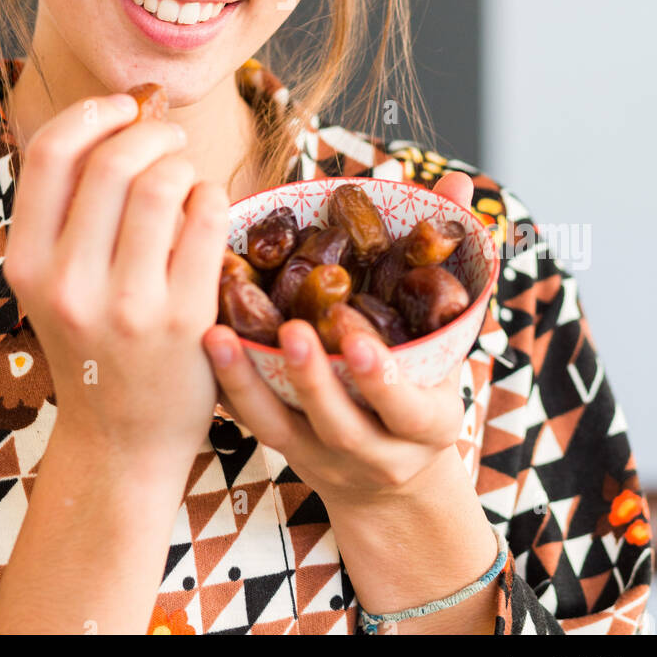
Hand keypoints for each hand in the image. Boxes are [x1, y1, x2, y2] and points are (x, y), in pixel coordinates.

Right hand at [3, 92, 229, 485]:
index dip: (90, 113)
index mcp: (26, 265)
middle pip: (112, 159)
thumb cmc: (94, 343)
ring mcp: (127, 304)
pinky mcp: (184, 318)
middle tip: (167, 139)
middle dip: (149, 130)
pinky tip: (206, 210)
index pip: (48, 154)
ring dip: (182, 163)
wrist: (122, 440)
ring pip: (162, 183)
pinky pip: (206, 217)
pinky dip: (212, 196)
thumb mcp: (52, 282)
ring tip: (186, 177)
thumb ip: (70, 209)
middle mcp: (69, 284)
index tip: (119, 107)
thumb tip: (116, 113)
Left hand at [202, 172, 474, 506]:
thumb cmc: (422, 381)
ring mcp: (322, 456)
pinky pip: (248, 423)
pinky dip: (225, 386)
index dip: (385, 380)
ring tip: (219, 334)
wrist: (391, 475)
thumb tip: (455, 182)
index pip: (409, 409)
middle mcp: (374, 450)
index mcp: (425, 423)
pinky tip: (202, 347)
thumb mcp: (449, 338)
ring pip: (280, 426)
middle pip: (339, 422)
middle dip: (314, 378)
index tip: (360, 340)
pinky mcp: (282, 448)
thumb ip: (452, 260)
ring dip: (249, 381)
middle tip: (291, 329)